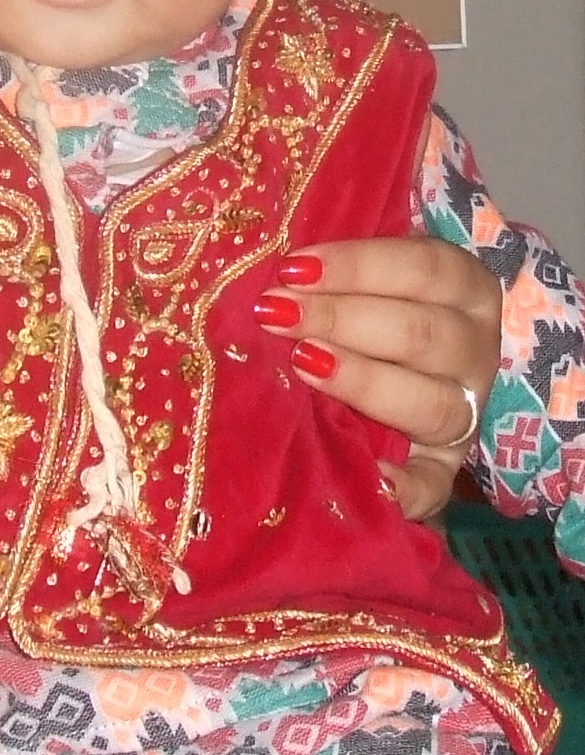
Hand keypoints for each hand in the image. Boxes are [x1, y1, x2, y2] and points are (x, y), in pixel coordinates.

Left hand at [255, 235, 500, 519]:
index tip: (294, 269)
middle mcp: (475, 350)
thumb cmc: (376, 308)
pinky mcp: (446, 468)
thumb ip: (342, 273)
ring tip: (304, 366)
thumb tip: (285, 269)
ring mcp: (467, 412)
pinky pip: (435, 484)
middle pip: (420, 333)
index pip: (423, 268)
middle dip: (341, 319)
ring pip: (431, 402)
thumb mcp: (378, 279)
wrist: (410, 370)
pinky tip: (374, 481)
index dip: (357, 266)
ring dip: (363, 382)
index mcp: (466, 288)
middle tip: (278, 315)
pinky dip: (408, 488)